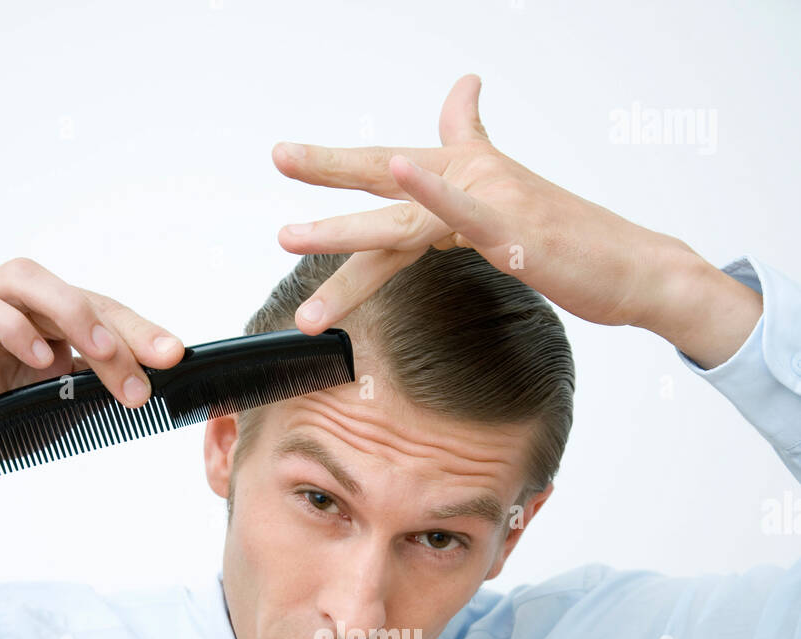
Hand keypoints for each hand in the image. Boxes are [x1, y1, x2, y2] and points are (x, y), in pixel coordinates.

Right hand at [0, 257, 183, 477]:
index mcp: (50, 321)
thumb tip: (144, 388)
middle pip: (77, 295)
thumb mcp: (57, 404)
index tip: (174, 355)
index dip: (141, 331)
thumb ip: (92, 388)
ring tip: (104, 353)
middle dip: (119, 331)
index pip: (104, 313)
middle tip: (147, 373)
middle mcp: (20, 305)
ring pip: (30, 283)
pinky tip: (43, 360)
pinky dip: (16, 330)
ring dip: (73, 314)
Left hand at [273, 73, 699, 336]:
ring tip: (290, 235)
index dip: (339, 169)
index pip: (391, 178)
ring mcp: (494, 203)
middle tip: (279, 157)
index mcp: (467, 180)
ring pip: (406, 216)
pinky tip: (398, 170)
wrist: (635, 270)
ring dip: (343, 226)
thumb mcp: (514, 201)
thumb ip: (478, 149)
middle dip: (327, 170)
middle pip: (386, 181)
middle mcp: (474, 181)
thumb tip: (464, 92)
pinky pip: (466, 211)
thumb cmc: (575, 244)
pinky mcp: (516, 232)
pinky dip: (432, 189)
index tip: (288, 160)